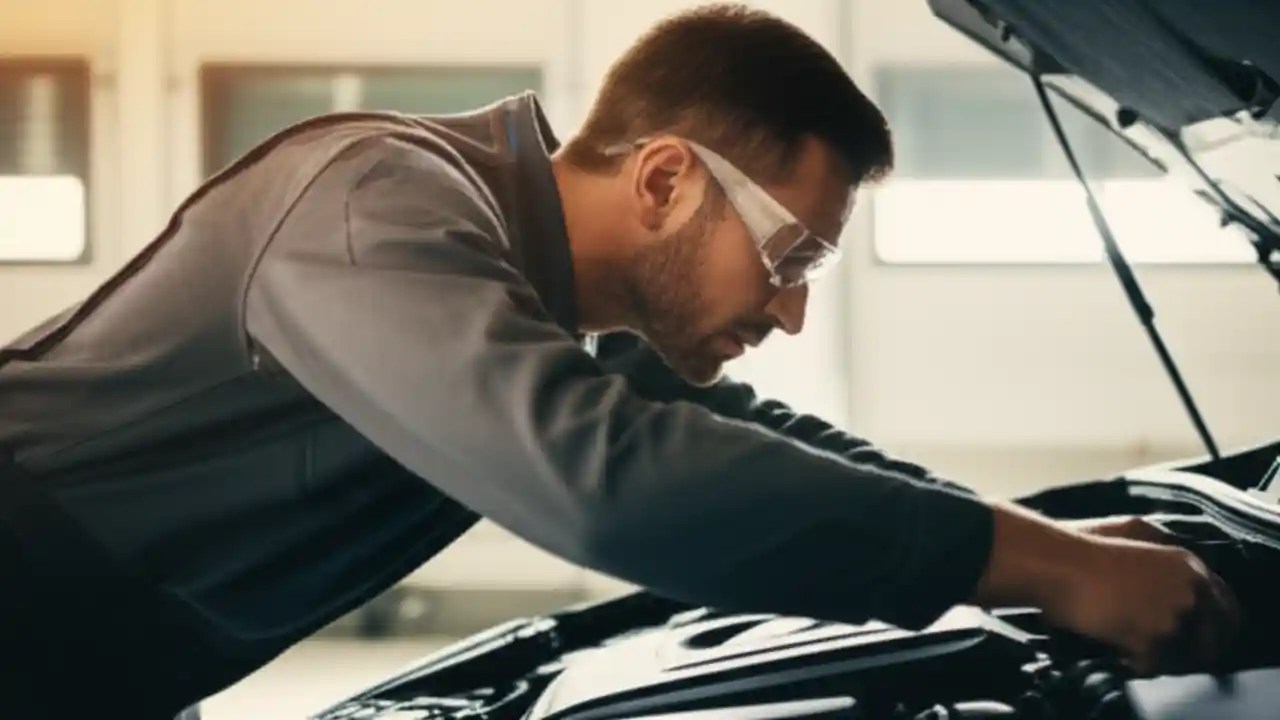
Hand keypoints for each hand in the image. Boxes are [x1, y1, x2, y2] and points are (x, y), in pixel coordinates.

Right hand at [972, 504, 1240, 675]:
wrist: (1053, 563)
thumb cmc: (1081, 543)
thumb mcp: (1131, 529)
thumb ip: (1161, 548)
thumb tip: (1169, 565)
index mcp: (1189, 565)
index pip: (1225, 606)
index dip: (1213, 624)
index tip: (1196, 634)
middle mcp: (1189, 591)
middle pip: (1210, 637)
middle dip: (1189, 646)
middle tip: (1161, 646)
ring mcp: (1171, 617)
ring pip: (1180, 655)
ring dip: (1159, 655)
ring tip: (1131, 645)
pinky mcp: (1148, 640)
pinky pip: (1150, 666)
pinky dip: (1133, 663)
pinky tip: (1115, 650)